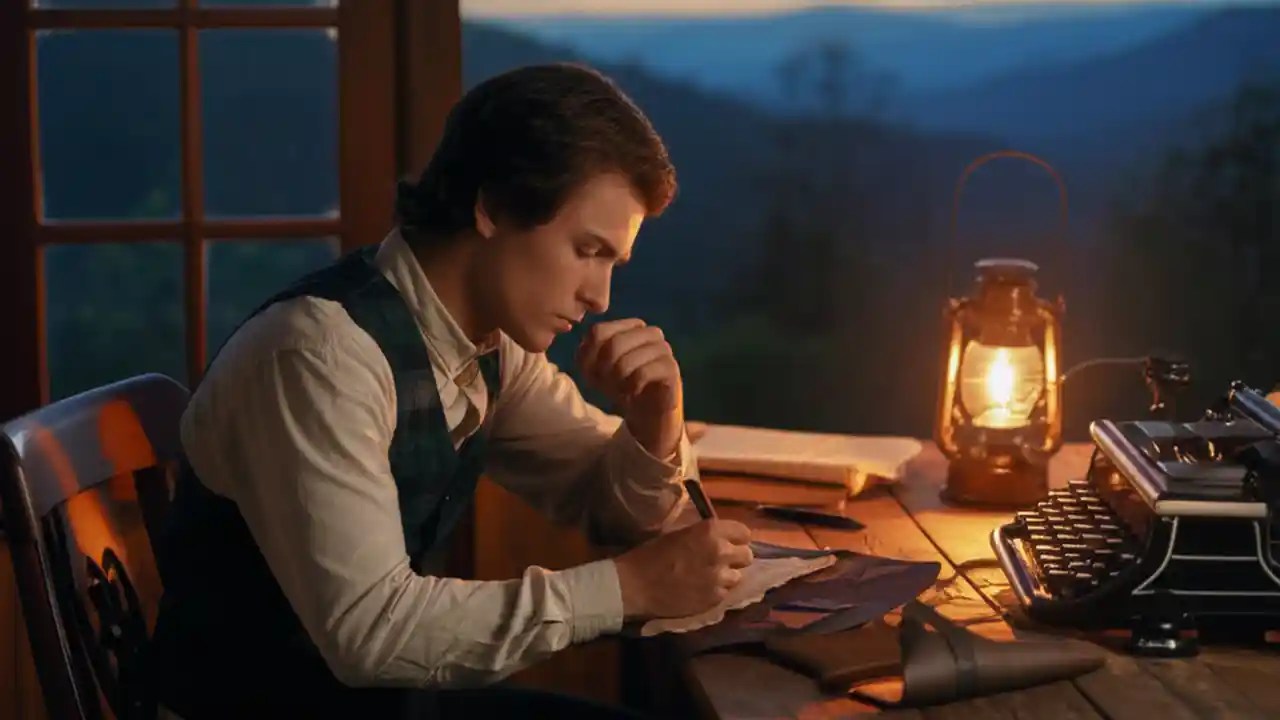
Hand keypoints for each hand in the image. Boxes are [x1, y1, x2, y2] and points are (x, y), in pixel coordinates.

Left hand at [576, 318, 683, 458]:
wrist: (648, 412)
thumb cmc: (621, 385)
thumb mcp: (595, 370)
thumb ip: (585, 354)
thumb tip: (584, 345)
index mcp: (630, 327)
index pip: (598, 331)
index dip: (589, 357)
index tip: (593, 374)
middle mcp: (649, 332)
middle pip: (613, 344)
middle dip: (604, 370)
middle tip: (608, 386)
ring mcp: (663, 348)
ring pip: (627, 360)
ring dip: (617, 381)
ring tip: (622, 389)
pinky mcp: (670, 368)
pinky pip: (642, 374)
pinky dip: (632, 387)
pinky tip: (634, 392)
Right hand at [613, 519, 753, 619]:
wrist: (636, 585)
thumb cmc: (652, 554)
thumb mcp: (680, 534)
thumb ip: (704, 535)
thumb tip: (720, 538)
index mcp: (710, 531)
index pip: (744, 532)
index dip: (737, 538)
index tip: (728, 543)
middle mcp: (721, 552)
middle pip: (747, 555)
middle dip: (736, 558)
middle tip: (719, 562)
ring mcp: (720, 577)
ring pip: (739, 576)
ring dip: (727, 576)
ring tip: (709, 578)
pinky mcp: (715, 598)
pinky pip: (726, 592)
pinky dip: (717, 591)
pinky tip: (701, 590)